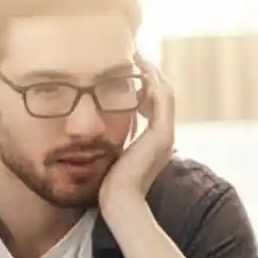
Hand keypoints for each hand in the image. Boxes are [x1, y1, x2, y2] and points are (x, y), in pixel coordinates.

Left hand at [100, 56, 174, 206]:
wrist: (119, 201)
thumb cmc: (109, 187)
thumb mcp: (110, 161)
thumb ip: (109, 148)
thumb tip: (92, 139)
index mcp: (155, 143)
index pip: (156, 106)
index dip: (146, 86)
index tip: (130, 70)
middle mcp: (165, 137)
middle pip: (164, 95)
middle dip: (151, 74)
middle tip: (135, 56)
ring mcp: (166, 134)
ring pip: (165, 92)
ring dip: (152, 72)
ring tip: (136, 56)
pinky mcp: (162, 134)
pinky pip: (162, 97)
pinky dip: (152, 79)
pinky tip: (137, 66)